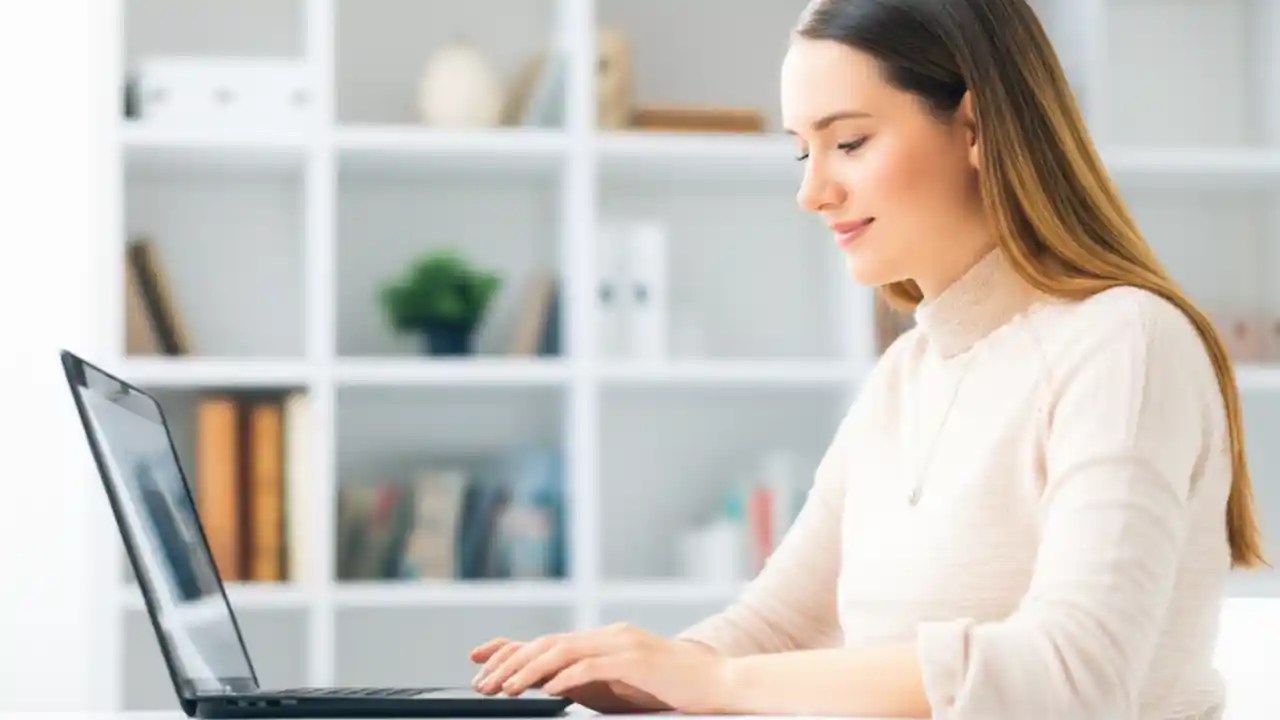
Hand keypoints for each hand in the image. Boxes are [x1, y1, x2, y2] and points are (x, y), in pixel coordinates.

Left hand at [468, 622, 728, 713]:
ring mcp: (622, 644)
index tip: (477, 658)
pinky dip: (565, 676)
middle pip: (547, 643)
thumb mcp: (622, 685)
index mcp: (603, 639)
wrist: (719, 683)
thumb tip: (550, 689)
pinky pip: (591, 666)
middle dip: (510, 662)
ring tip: (504, 688)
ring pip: (563, 651)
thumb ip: (589, 682)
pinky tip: (547, 690)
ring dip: (528, 670)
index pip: (548, 641)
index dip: (510, 647)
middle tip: (481, 683)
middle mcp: (608, 635)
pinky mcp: (636, 661)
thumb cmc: (673, 689)